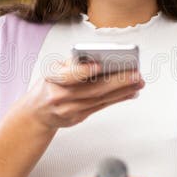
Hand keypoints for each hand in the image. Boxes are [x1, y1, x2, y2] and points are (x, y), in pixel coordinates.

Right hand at [21, 58, 144, 129]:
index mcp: (52, 77)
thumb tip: (104, 57)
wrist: (37, 112)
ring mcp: (68, 109)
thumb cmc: (50, 84)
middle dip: (117, 81)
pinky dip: (117, 99)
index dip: (84, 70)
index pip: (68, 75)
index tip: (100, 64)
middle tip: (135, 74)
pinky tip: (130, 92)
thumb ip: (75, 62)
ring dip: (123, 91)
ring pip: (100, 99)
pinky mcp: (77, 118)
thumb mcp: (55, 68)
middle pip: (92, 89)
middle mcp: (59, 95)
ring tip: (138, 82)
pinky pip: (101, 107)